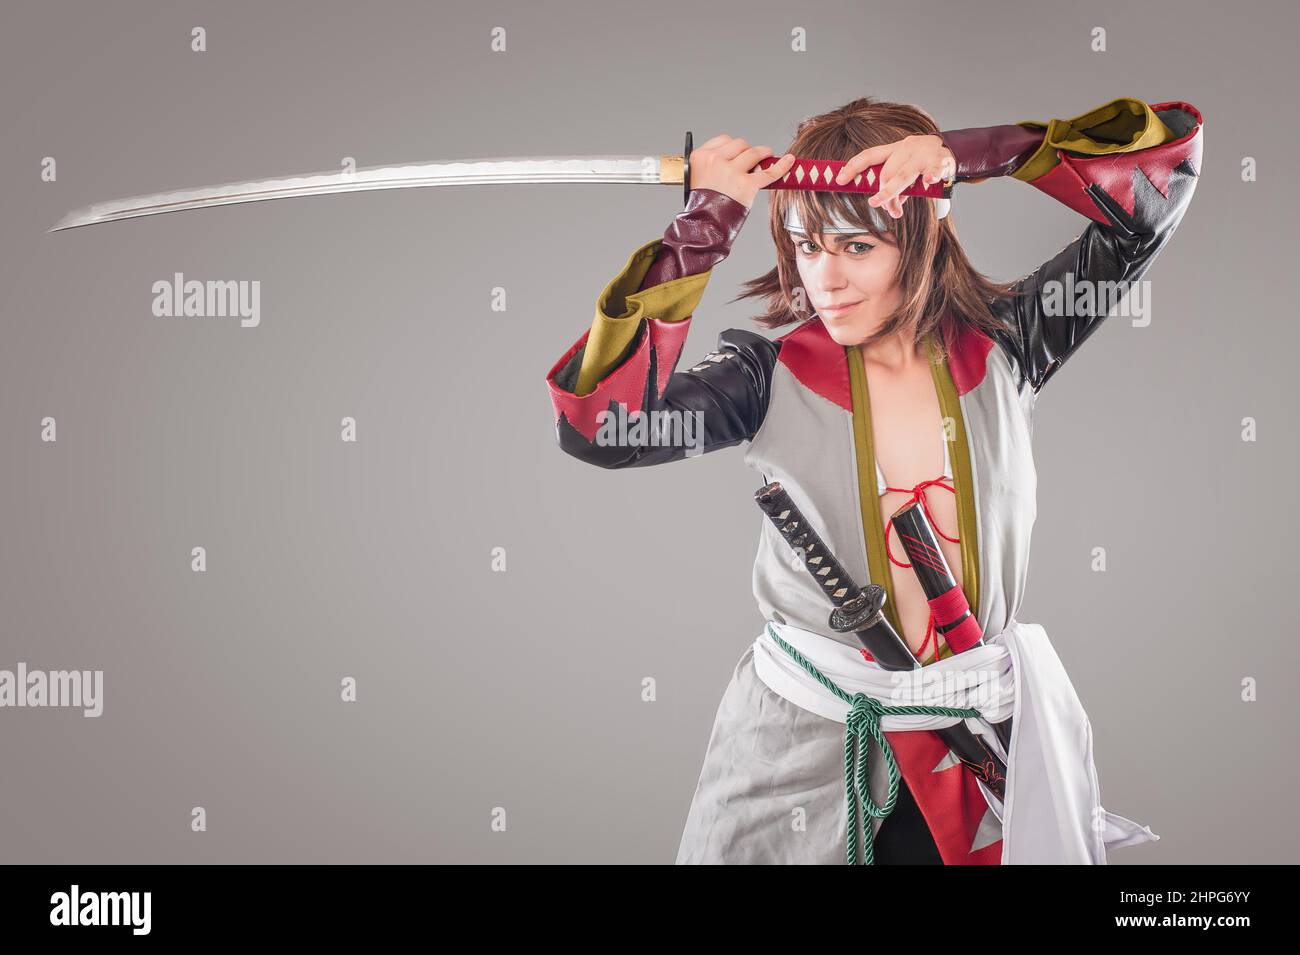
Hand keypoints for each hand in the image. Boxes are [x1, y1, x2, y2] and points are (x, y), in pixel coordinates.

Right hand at [689, 134, 796, 209]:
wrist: (702, 227)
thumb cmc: (700, 205)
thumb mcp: (696, 177)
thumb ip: (710, 165)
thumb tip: (733, 160)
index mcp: (700, 156)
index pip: (723, 140)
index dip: (734, 148)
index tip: (738, 154)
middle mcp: (715, 160)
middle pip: (740, 144)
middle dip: (747, 151)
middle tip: (752, 161)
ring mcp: (732, 172)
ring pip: (754, 153)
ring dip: (763, 154)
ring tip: (767, 157)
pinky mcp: (746, 185)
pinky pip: (769, 171)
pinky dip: (782, 166)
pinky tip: (790, 161)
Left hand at [832, 134, 955, 218]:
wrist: (952, 150)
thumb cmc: (923, 163)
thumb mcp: (906, 171)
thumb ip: (897, 186)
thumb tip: (890, 205)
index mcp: (894, 150)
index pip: (869, 156)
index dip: (853, 167)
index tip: (839, 179)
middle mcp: (905, 148)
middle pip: (887, 173)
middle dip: (884, 195)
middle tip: (890, 211)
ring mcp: (922, 153)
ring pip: (904, 175)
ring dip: (894, 193)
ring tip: (893, 210)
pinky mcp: (940, 159)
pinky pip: (933, 169)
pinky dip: (931, 176)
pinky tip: (929, 181)